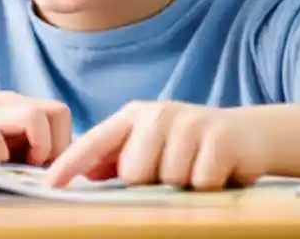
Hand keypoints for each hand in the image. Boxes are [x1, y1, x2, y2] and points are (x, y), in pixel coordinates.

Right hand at [0, 91, 71, 165]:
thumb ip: (9, 136)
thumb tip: (43, 164)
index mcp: (6, 103)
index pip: (58, 113)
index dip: (61, 143)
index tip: (43, 167)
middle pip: (56, 112)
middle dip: (56, 145)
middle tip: (34, 168)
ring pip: (34, 118)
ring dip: (37, 148)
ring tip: (17, 167)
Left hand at [46, 100, 267, 189]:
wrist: (248, 134)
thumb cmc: (189, 145)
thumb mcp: (151, 145)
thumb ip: (118, 159)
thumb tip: (87, 174)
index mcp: (135, 116)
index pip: (95, 141)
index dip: (71, 163)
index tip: (51, 184)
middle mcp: (159, 114)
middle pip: (134, 170)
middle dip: (151, 181)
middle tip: (171, 171)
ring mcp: (190, 123)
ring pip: (168, 177)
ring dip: (182, 184)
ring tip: (194, 170)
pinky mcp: (220, 139)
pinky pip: (200, 181)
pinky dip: (207, 184)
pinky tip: (215, 171)